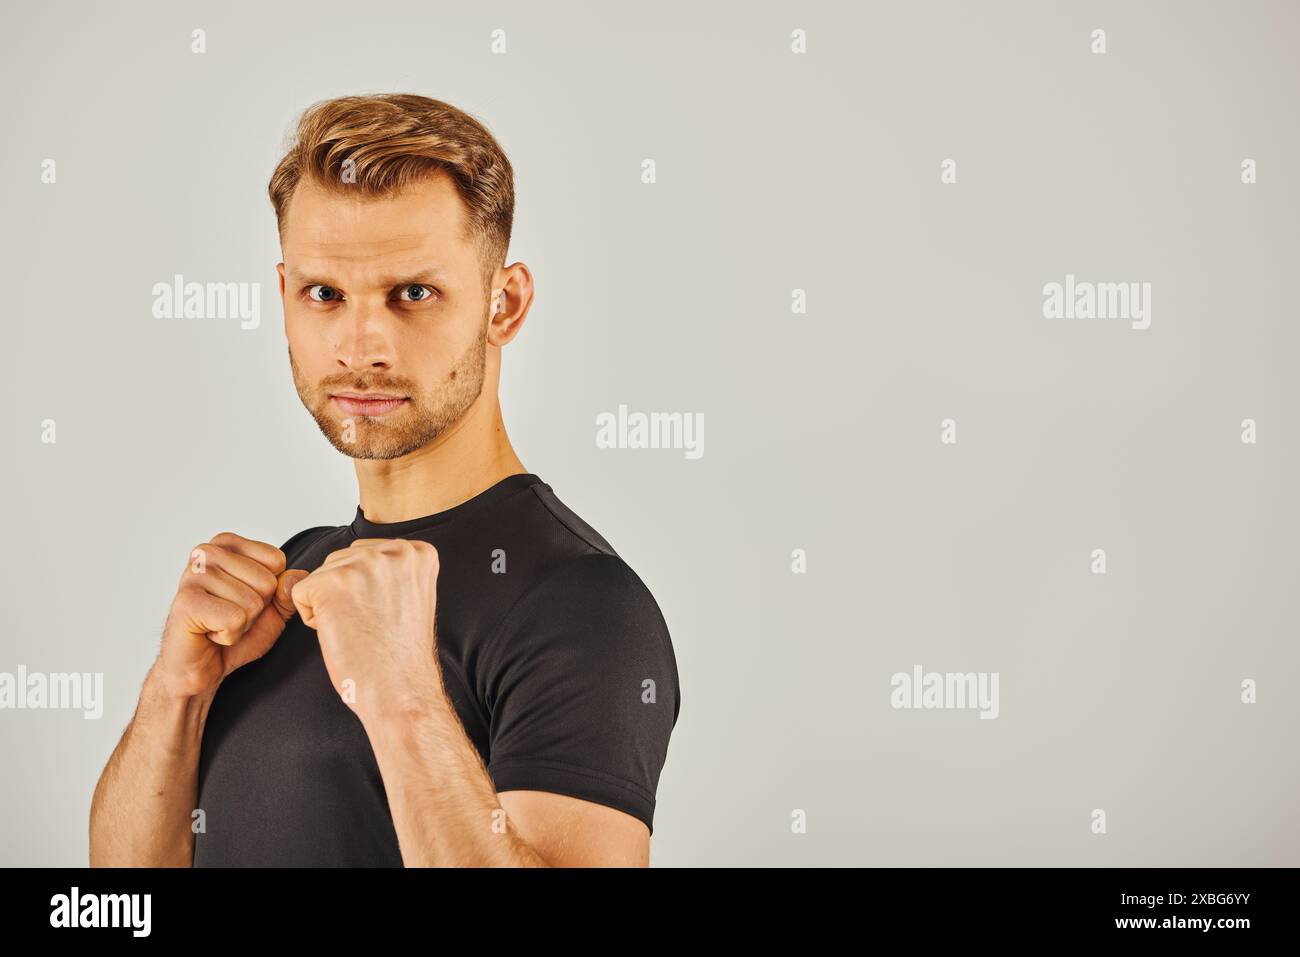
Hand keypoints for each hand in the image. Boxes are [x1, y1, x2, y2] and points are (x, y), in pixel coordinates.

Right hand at [155, 532, 309, 699]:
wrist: (200, 666)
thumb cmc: (232, 632)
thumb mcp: (272, 610)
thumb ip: (288, 590)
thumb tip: (299, 576)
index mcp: (227, 544)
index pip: (276, 560)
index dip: (269, 590)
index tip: (243, 600)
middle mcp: (207, 552)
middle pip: (266, 582)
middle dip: (255, 609)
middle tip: (229, 616)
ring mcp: (193, 574)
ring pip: (252, 603)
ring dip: (242, 624)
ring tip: (218, 624)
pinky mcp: (186, 601)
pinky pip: (235, 619)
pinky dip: (230, 635)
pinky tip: (210, 633)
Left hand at [290, 538, 444, 722]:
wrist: (400, 691)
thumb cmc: (402, 656)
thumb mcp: (412, 596)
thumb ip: (390, 571)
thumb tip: (342, 563)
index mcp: (418, 553)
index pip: (367, 554)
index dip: (368, 590)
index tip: (387, 615)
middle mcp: (393, 552)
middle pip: (342, 561)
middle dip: (346, 594)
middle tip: (371, 625)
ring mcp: (362, 565)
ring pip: (321, 576)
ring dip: (329, 605)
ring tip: (359, 630)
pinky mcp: (330, 583)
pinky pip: (300, 592)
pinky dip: (312, 618)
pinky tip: (341, 634)